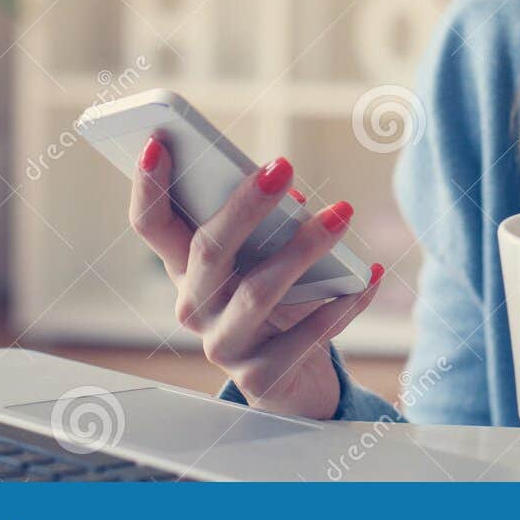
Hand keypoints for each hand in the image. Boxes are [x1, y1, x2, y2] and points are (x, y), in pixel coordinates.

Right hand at [128, 135, 381, 419]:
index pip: (151, 224)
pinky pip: (309, 334)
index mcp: (185, 268)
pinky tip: (372, 275)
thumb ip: (268, 221)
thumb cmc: (277, 298)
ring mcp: (224, 346)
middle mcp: (193, 307)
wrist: (293, 378)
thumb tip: (288, 192)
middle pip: (207, 249)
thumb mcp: (265, 256)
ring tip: (342, 214)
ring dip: (304, 247)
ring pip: (258, 291)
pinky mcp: (261, 379)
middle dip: (245, 205)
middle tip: (283, 165)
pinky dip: (346, 302)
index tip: (158, 141)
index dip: (148, 185)